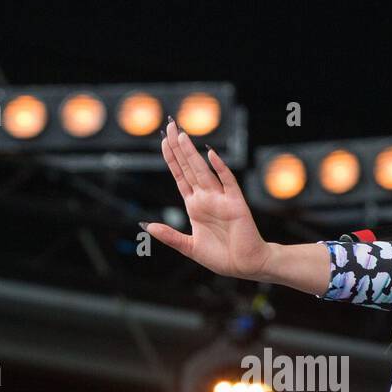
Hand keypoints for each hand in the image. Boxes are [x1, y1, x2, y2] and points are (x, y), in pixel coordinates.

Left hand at [144, 119, 273, 279]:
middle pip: (188, 167)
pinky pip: (228, 182)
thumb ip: (169, 235)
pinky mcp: (236, 203)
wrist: (244, 265)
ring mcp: (221, 199)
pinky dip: (220, 169)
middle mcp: (206, 198)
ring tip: (181, 135)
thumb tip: (146, 226)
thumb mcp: (188, 247)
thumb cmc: (220, 257)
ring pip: (203, 171)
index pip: (180, 176)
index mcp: (195, 206)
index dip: (171, 159)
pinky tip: (211, 156)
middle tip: (170, 125)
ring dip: (192, 154)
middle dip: (178, 147)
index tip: (162, 141)